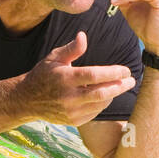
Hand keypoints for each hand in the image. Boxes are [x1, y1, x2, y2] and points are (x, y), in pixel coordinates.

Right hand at [20, 31, 135, 124]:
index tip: (126, 70)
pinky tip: (106, 95)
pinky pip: (94, 112)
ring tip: (120, 86)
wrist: (27, 100)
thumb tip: (83, 36)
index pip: (94, 75)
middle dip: (120, 86)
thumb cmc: (44, 74)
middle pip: (101, 93)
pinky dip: (103, 103)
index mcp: (65, 78)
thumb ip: (71, 48)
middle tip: (131, 81)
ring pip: (100, 104)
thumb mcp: (54, 58)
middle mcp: (68, 96)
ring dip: (113, 95)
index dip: (113, 72)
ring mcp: (70, 111)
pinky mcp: (72, 121)